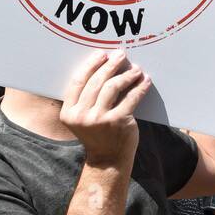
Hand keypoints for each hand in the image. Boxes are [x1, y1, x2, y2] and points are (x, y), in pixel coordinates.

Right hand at [60, 50, 152, 171]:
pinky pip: (131, 97)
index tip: (101, 54)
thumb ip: (85, 98)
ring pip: (113, 87)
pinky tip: (145, 81)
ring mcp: (100, 119)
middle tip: (120, 55)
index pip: (78, 81)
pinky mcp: (119, 121)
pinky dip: (140, 87)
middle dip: (110, 65)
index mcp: (68, 113)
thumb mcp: (82, 118)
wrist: (108, 160)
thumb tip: (102, 66)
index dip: (90, 65)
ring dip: (126, 75)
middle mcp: (82, 116)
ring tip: (135, 69)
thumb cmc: (97, 135)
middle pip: (96, 82)